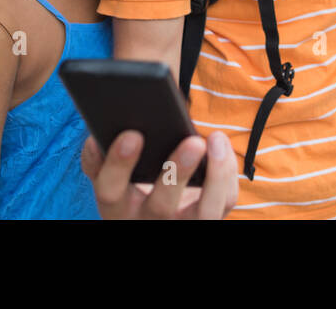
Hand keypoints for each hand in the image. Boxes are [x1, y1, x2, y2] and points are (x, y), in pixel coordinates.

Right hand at [82, 130, 237, 218]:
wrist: (154, 217)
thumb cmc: (131, 180)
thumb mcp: (114, 170)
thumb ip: (109, 145)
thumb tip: (123, 110)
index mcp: (116, 205)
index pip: (109, 190)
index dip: (118, 164)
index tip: (132, 135)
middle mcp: (146, 220)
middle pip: (161, 206)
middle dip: (177, 173)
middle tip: (193, 142)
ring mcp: (179, 224)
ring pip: (204, 212)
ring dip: (215, 177)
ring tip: (216, 139)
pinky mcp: (206, 220)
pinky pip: (223, 201)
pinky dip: (226, 172)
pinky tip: (221, 144)